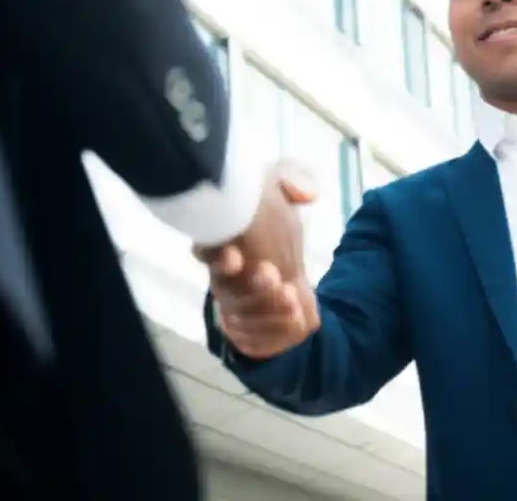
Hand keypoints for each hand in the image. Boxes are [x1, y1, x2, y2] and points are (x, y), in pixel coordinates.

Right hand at [195, 160, 319, 358]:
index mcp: (220, 243)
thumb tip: (309, 194)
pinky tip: (298, 317)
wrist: (282, 264)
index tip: (233, 256)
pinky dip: (277, 328)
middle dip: (249, 285)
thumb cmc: (268, 220)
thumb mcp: (275, 187)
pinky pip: (257, 336)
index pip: (207, 249)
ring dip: (266, 308)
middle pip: (226, 289)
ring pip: (242, 314)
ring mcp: (234, 305)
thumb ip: (290, 180)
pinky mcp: (249, 326)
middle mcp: (222, 277)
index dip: (215, 255)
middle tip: (271, 273)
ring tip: (290, 296)